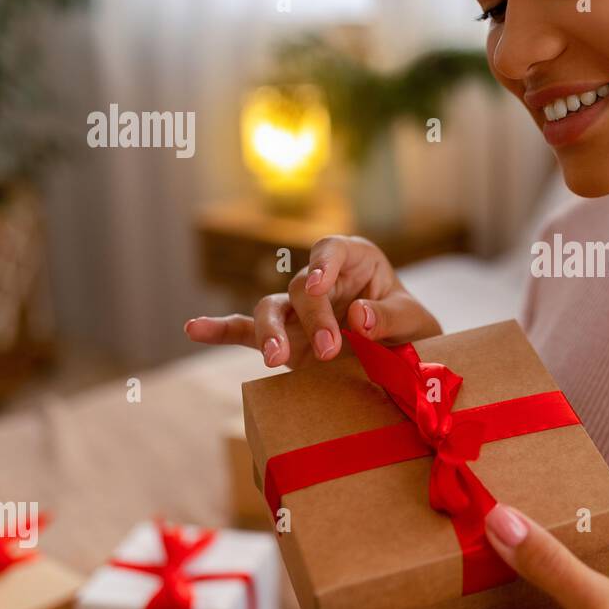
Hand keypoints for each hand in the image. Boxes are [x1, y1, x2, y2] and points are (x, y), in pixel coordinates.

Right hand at [183, 235, 440, 367]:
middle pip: (300, 288)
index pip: (330, 249)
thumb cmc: (413, 329)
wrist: (407, 358)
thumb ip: (390, 317)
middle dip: (312, 318)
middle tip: (329, 349)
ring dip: (269, 332)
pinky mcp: (284, 337)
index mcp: (354, 260)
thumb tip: (358, 317)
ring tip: (276, 359)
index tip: (319, 284)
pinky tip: (194, 328)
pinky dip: (221, 330)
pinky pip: (246, 330)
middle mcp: (320, 280)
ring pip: (270, 309)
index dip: (322, 264)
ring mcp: (298, 310)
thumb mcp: (414, 321)